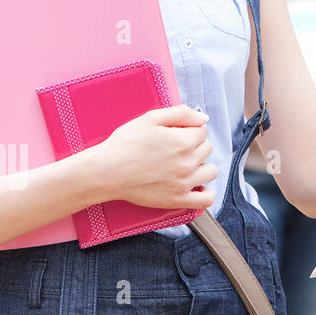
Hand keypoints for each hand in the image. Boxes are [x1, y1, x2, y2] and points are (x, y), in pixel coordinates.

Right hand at [89, 104, 216, 209]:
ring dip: (201, 166)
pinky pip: (206, 199)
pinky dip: (205, 192)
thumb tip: (204, 118)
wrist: (105, 172)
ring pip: (210, 171)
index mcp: (183, 141)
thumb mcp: (150, 118)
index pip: (203, 131)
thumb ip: (181, 113)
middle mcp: (187, 163)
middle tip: (174, 149)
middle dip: (194, 145)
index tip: (176, 134)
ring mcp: (183, 183)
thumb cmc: (125, 144)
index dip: (190, 130)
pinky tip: (195, 185)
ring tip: (184, 165)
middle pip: (207, 149)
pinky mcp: (177, 200)